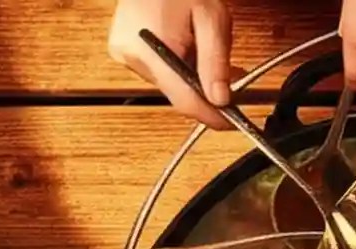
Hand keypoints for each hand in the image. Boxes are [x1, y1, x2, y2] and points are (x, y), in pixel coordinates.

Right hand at [109, 0, 232, 128]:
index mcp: (151, 49)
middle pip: (177, 92)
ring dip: (192, 74)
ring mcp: (124, 53)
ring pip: (170, 81)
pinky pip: (158, 69)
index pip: (184, 100)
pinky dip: (177, 64)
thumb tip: (221, 99)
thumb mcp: (211, 18)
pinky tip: (187, 44)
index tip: (231, 122)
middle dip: (206, 88)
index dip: (210, 116)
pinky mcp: (123, 49)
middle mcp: (132, 56)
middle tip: (232, 74)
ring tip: (206, 48)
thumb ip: (215, 61)